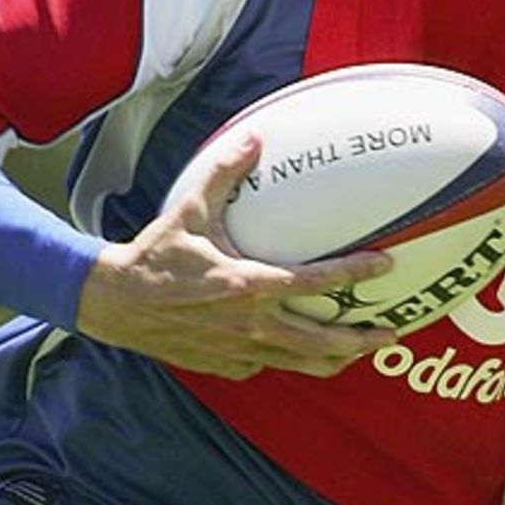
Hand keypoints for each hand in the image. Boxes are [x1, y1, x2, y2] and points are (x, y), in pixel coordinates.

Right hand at [76, 134, 398, 377]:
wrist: (114, 304)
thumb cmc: (154, 256)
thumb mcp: (189, 208)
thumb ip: (225, 172)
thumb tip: (254, 137)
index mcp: (249, 285)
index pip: (316, 281)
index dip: (356, 273)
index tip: (387, 265)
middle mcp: (251, 324)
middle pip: (322, 341)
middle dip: (362, 340)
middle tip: (390, 332)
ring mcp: (240, 351)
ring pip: (301, 363)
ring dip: (335, 359)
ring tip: (358, 352)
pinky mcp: (226, 366)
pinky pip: (268, 365)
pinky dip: (288, 359)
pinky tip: (298, 349)